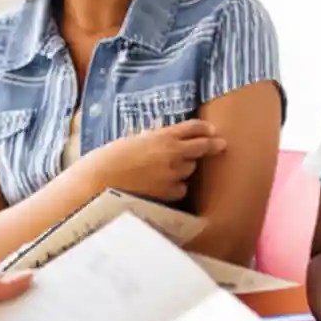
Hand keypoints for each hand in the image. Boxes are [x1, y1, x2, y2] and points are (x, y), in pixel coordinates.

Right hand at [77, 118, 226, 201]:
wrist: (100, 181)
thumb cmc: (109, 158)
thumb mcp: (133, 140)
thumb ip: (151, 140)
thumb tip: (159, 140)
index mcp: (162, 136)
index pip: (191, 128)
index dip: (204, 128)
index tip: (211, 129)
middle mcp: (172, 153)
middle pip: (200, 148)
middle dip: (210, 146)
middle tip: (220, 144)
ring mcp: (172, 174)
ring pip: (189, 170)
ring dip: (185, 168)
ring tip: (170, 169)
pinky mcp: (168, 192)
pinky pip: (180, 189)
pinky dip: (176, 187)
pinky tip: (164, 187)